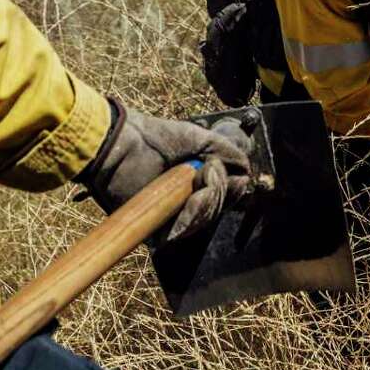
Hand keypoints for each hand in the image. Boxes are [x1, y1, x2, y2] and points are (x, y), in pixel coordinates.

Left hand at [75, 99, 252, 240]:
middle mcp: (189, 199)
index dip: (232, 186)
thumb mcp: (199, 138)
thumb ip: (226, 152)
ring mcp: (175, 215)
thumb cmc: (156, 138)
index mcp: (199, 180)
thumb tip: (247, 174)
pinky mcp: (160, 229)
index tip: (217, 170)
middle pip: (220, 207)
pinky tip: (187, 207)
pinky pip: (185, 231)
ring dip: (205, 204)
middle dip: (217, 192)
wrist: (122, 147)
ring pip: (206, 220)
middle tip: (204, 172)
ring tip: (194, 187)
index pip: (228, 193)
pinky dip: (190, 220)